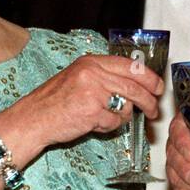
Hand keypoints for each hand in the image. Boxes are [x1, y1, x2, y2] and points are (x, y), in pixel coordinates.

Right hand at [9, 54, 163, 149]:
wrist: (32, 119)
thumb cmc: (54, 102)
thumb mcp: (79, 78)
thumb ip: (104, 78)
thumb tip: (135, 85)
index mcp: (91, 62)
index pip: (130, 65)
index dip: (149, 77)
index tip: (158, 87)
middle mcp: (93, 73)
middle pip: (135, 85)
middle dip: (150, 100)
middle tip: (154, 110)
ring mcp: (93, 91)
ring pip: (128, 104)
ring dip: (129, 115)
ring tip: (120, 119)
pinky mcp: (92, 111)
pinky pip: (114, 121)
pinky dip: (108, 126)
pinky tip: (94, 124)